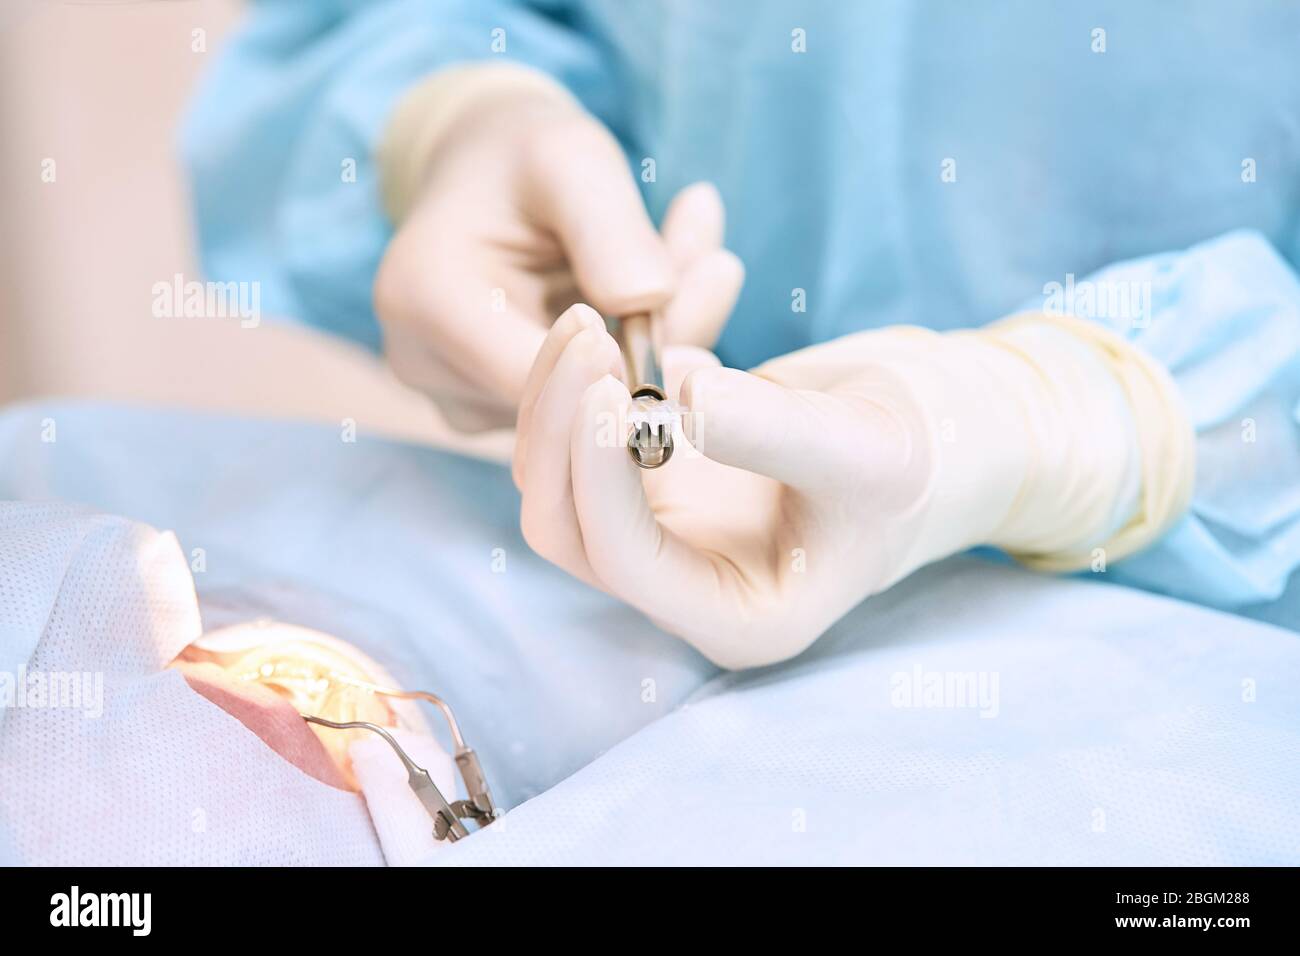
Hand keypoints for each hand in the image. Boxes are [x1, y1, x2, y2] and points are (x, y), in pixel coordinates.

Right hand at [374, 73, 742, 430]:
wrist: (486, 174)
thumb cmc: (524, 153)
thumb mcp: (570, 159)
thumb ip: (609, 228)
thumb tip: (653, 301)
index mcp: (425, 302)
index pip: (541, 376)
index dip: (629, 364)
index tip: (702, 307)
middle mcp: (427, 369)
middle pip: (569, 401)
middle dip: (658, 347)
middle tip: (723, 269)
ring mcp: (461, 402)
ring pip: (586, 412)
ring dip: (659, 351)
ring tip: (708, 265)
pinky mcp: (500, 414)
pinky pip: (586, 409)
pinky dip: (641, 361)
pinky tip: (676, 297)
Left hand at [512, 318, 958, 668]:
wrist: (935, 430)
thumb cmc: (921, 460)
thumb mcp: (865, 449)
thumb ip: (778, 435)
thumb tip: (684, 400)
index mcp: (730, 612)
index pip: (625, 559)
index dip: (598, 476)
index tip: (605, 386)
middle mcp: (678, 580)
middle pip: (566, 520)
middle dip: (559, 429)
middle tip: (585, 334)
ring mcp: (657, 523)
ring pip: (560, 466)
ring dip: (560, 389)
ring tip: (591, 309)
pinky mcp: (650, 467)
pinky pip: (591, 416)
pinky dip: (600, 358)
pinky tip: (621, 301)